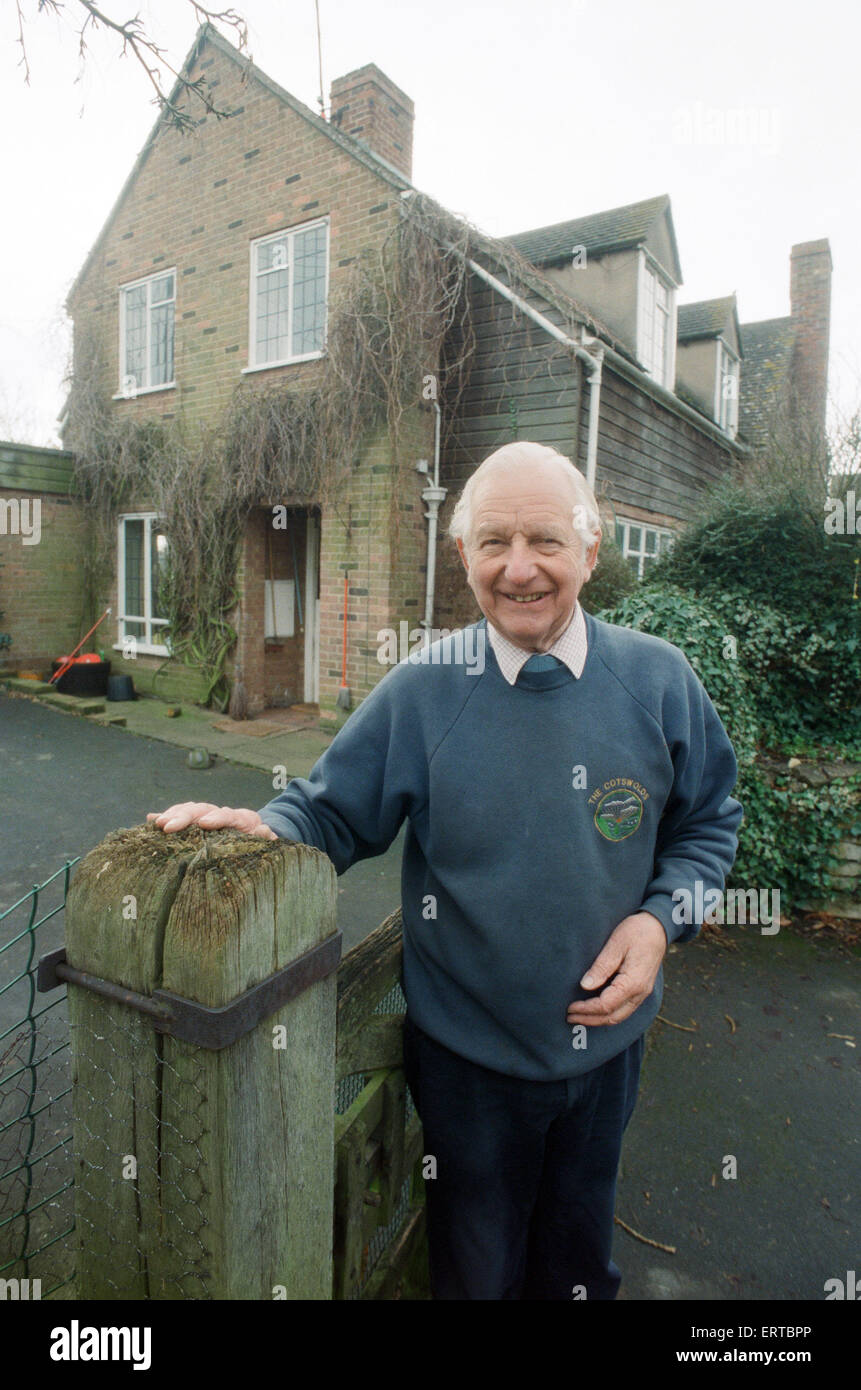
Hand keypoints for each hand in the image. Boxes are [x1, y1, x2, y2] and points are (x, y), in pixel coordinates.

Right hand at [146, 802, 277, 838]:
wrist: (253, 830)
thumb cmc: (257, 839)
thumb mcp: (265, 839)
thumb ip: (264, 836)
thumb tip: (264, 831)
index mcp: (238, 818)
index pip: (226, 815)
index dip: (216, 818)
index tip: (205, 824)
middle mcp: (218, 813)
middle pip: (200, 809)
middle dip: (183, 816)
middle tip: (167, 825)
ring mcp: (205, 815)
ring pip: (187, 810)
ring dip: (171, 815)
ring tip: (156, 823)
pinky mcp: (194, 822)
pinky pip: (178, 816)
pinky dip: (165, 817)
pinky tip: (149, 820)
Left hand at [566, 911, 666, 1027]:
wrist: (658, 927)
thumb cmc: (637, 932)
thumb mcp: (616, 944)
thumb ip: (601, 967)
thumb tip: (585, 985)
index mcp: (633, 982)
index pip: (606, 1005)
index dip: (586, 1009)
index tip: (570, 1007)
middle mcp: (640, 993)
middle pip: (613, 1017)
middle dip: (590, 1020)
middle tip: (570, 1017)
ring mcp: (642, 993)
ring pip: (619, 1016)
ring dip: (598, 1020)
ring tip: (579, 1017)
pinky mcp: (641, 990)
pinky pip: (624, 1009)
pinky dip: (608, 1014)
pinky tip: (596, 1010)